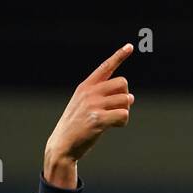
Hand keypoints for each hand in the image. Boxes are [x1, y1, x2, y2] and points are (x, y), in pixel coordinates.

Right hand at [42, 43, 135, 187]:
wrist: (62, 145)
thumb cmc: (76, 126)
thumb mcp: (83, 105)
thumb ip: (101, 96)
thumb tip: (130, 97)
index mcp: (85, 86)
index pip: (105, 67)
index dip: (119, 56)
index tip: (130, 46)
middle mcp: (89, 92)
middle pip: (123, 83)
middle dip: (125, 96)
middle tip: (118, 108)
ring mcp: (93, 105)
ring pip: (126, 100)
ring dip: (125, 111)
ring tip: (115, 119)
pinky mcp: (98, 120)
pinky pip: (123, 114)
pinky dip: (123, 121)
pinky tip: (116, 126)